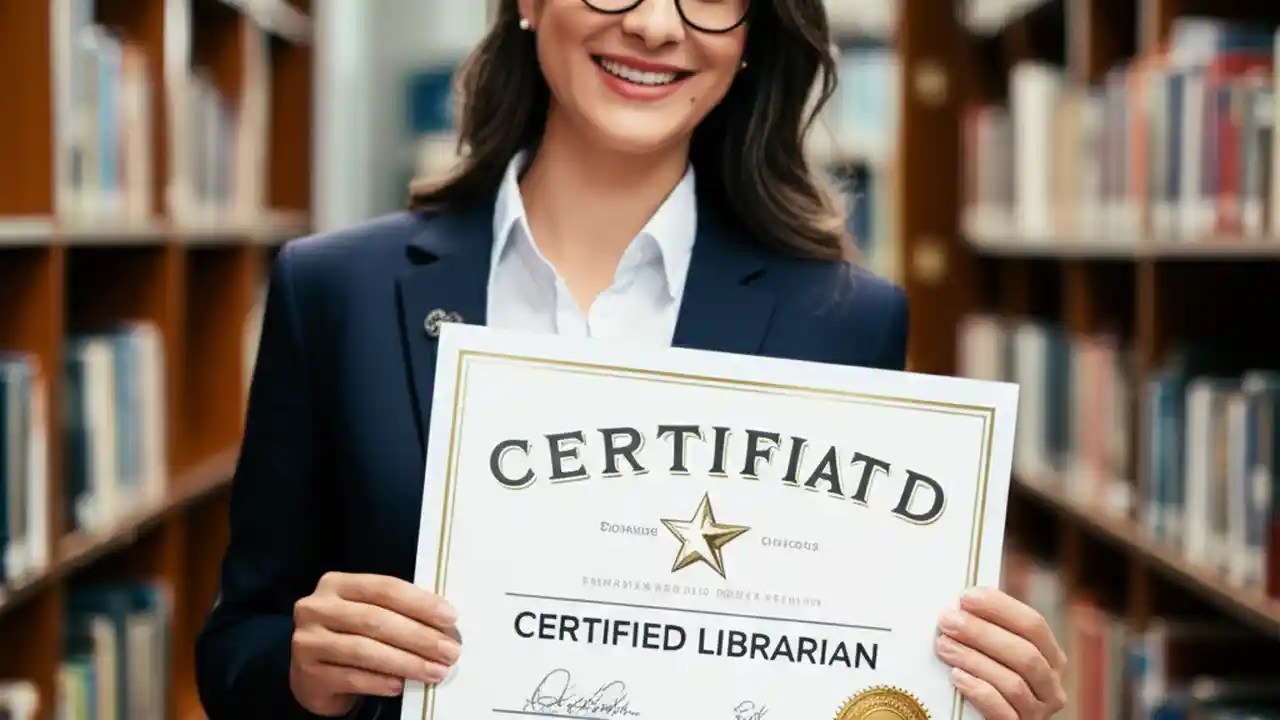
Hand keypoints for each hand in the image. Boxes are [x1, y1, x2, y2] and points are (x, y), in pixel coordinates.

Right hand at [290, 571, 460, 715]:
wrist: (314, 674)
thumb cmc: (352, 636)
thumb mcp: (369, 614)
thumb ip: (398, 611)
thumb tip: (445, 624)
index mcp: (337, 584)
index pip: (384, 588)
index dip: (419, 602)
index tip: (450, 617)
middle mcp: (317, 608)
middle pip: (375, 619)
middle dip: (419, 636)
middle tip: (449, 651)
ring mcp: (308, 641)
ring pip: (364, 649)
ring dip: (406, 662)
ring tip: (434, 671)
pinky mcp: (308, 673)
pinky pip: (350, 677)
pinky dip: (379, 682)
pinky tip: (400, 686)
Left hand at [934, 587, 1066, 719]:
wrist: (981, 717)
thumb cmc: (988, 680)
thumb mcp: (997, 653)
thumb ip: (990, 629)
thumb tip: (964, 599)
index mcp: (1051, 657)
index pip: (1034, 625)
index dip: (1000, 607)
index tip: (966, 597)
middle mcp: (1051, 685)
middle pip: (1025, 653)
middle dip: (982, 633)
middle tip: (948, 621)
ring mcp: (1037, 711)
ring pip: (1013, 682)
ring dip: (975, 659)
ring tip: (945, 646)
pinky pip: (1002, 710)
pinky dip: (979, 690)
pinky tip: (957, 677)